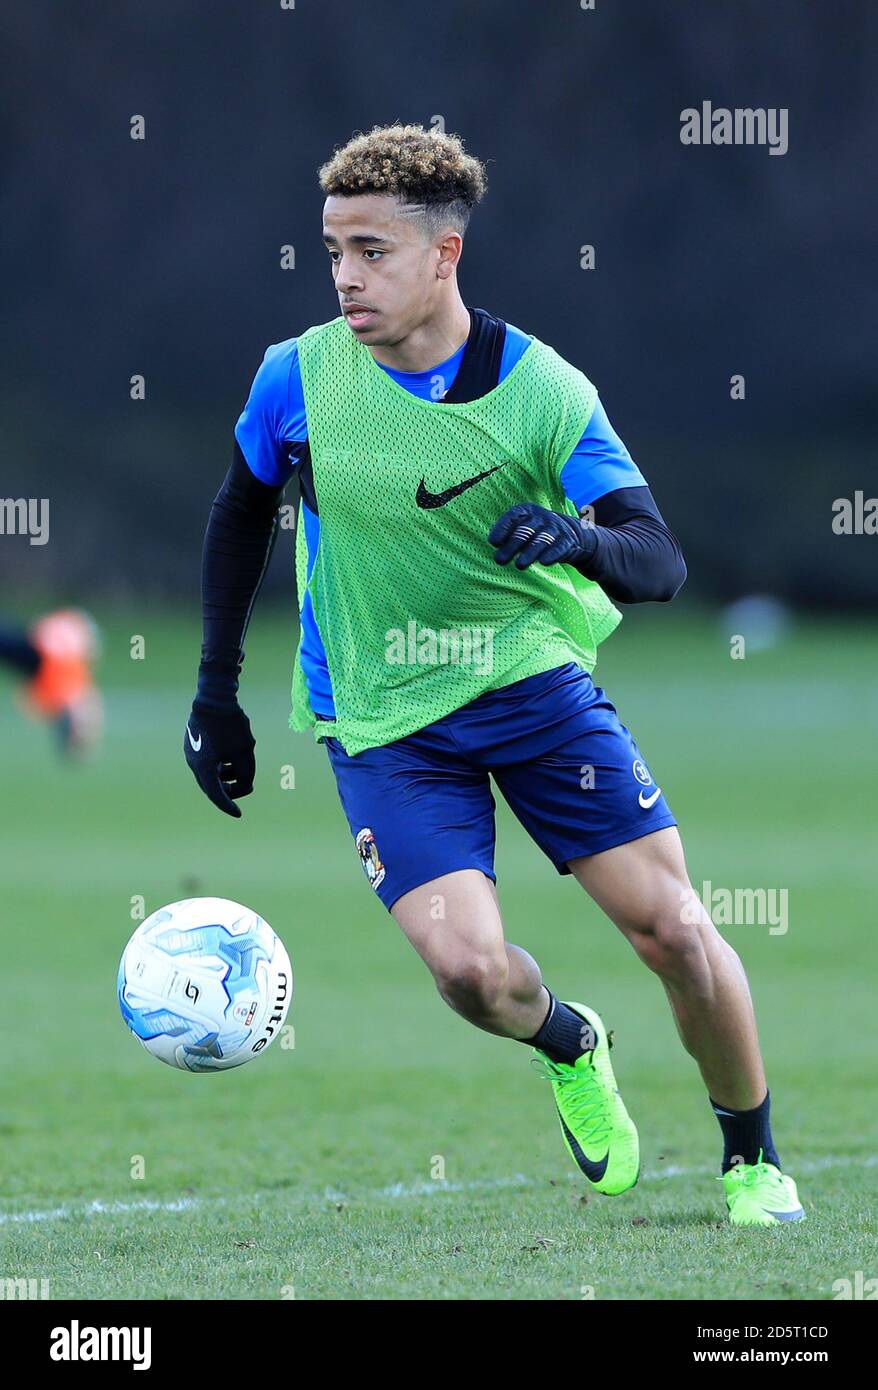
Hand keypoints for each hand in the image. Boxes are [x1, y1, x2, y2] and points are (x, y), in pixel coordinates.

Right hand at [183, 701, 254, 817]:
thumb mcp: (245, 750)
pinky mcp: (193, 743)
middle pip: (211, 786)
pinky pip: (206, 762)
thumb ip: (247, 772)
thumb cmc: (231, 723)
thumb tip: (245, 785)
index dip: (229, 806)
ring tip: (238, 769)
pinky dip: (218, 766)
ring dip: (224, 777)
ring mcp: (191, 752)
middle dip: (229, 789)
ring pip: (208, 774)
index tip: (239, 814)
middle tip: (246, 787)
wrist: (214, 696)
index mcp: (204, 767)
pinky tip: (229, 759)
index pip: (217, 794)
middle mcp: (193, 762)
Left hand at [488, 503, 595, 568]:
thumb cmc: (536, 532)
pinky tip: (544, 562)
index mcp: (527, 510)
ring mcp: (556, 528)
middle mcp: (541, 517)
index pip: (513, 517)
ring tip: (519, 565)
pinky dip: (552, 554)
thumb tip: (495, 544)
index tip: (493, 543)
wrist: (570, 533)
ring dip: (530, 553)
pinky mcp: (567, 540)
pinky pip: (559, 547)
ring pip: (541, 540)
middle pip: (525, 530)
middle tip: (500, 560)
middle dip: (512, 546)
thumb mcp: (522, 528)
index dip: (502, 529)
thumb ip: (508, 535)